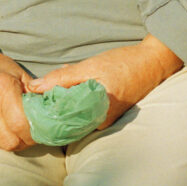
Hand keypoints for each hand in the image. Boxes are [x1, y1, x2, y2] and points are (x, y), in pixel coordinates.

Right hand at [0, 49, 35, 151]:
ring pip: (2, 144)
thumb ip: (37, 95)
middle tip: (34, 132)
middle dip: (27, 139)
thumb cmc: (0, 70)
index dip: (35, 130)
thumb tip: (53, 115)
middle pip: (12, 140)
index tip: (44, 127)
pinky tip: (5, 126)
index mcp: (0, 87)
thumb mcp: (22, 75)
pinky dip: (2, 137)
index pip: (21, 123)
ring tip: (21, 129)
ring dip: (15, 140)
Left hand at [28, 36, 183, 129]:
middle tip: (39, 90)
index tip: (32, 100)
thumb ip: (62, 78)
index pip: (61, 121)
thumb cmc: (125, 63)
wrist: (154, 62)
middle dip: (52, 105)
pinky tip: (71, 82)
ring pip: (73, 113)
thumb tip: (34, 88)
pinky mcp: (107, 113)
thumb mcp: (91, 66)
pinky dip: (74, 97)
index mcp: (97, 115)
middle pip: (66, 119)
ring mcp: (105, 120)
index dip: (44, 111)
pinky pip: (83, 109)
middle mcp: (101, 123)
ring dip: (63, 99)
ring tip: (56, 82)